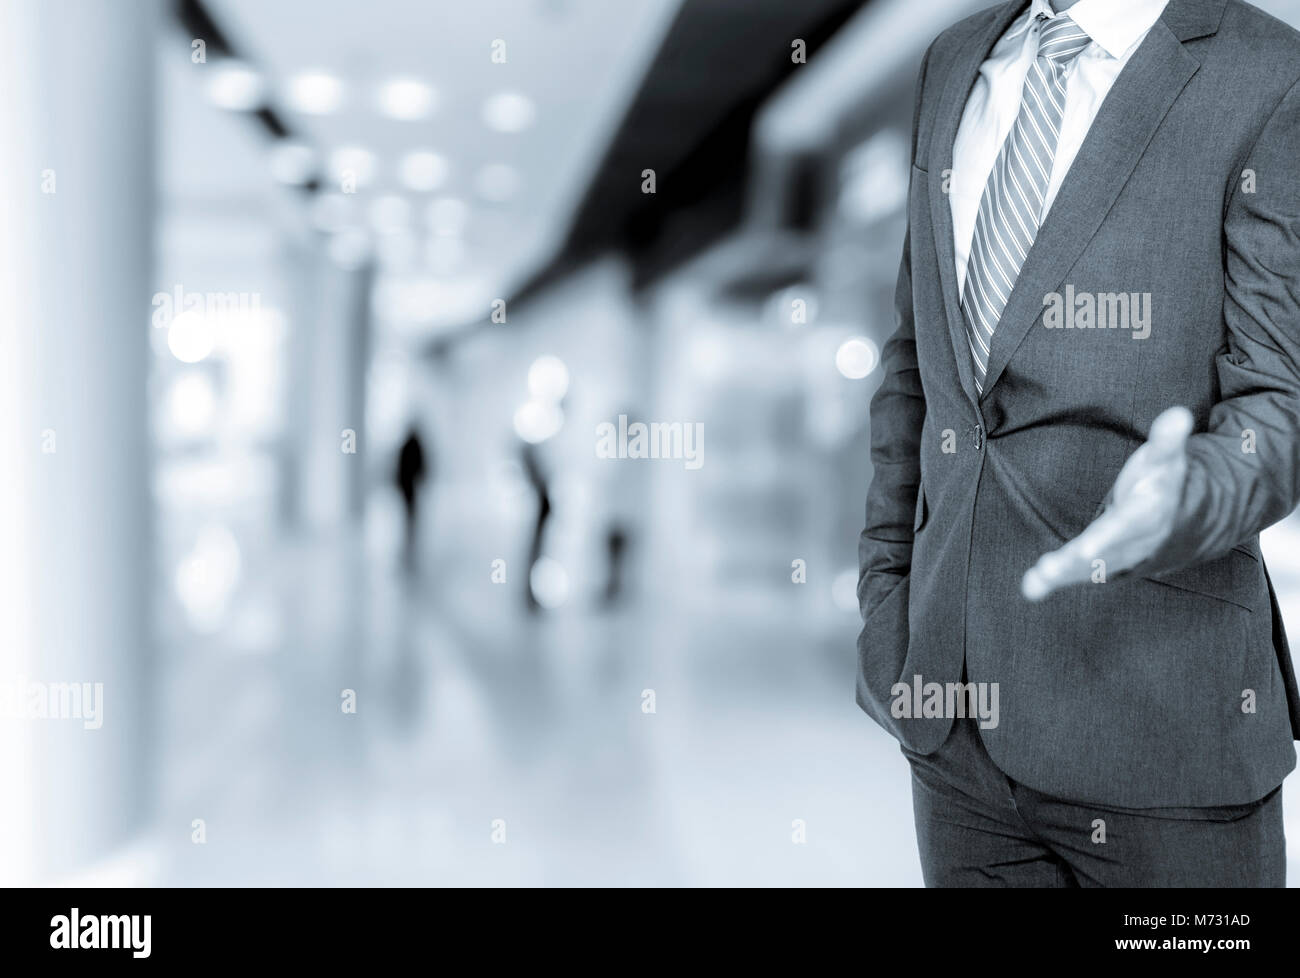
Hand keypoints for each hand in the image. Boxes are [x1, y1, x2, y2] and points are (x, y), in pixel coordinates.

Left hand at [1021, 406, 1193, 600]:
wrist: (1185, 518)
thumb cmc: (1166, 482)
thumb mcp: (1168, 459)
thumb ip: (1167, 440)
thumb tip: (1177, 415)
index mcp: (1150, 514)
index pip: (1127, 526)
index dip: (1108, 537)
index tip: (1088, 547)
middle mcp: (1136, 542)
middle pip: (1104, 554)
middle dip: (1077, 563)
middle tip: (1048, 569)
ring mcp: (1121, 557)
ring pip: (1092, 569)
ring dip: (1064, 576)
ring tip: (1036, 581)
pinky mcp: (1106, 564)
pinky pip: (1082, 574)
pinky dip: (1057, 582)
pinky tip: (1032, 589)